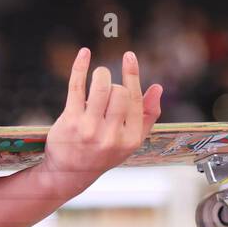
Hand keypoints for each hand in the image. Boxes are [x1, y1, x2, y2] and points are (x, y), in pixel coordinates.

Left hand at [41, 48, 162, 197]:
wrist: (70, 173)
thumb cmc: (103, 153)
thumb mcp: (130, 141)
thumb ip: (147, 115)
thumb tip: (158, 88)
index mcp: (130, 139)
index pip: (134, 100)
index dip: (132, 75)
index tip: (128, 56)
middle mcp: (111, 135)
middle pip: (119, 92)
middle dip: (113, 83)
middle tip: (107, 87)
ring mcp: (89, 129)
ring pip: (100, 87)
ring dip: (100, 75)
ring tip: (98, 76)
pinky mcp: (70, 121)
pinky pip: (77, 87)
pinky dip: (80, 67)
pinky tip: (84, 54)